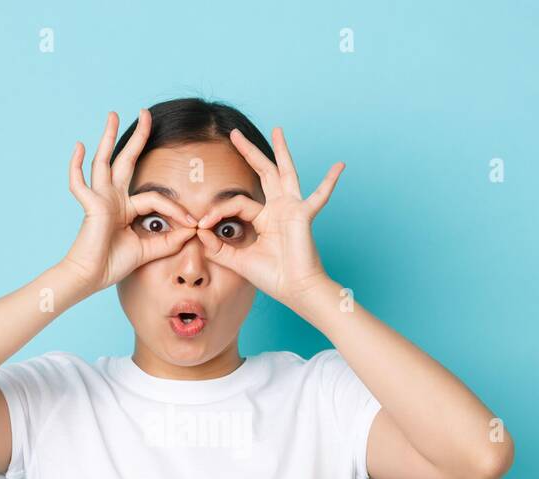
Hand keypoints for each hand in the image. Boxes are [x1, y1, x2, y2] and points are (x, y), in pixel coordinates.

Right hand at [61, 109, 198, 294]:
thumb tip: (192, 229)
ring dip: (109, 138)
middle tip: (146, 114)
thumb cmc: (113, 264)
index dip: (176, 209)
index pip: (155, 198)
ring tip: (114, 115)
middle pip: (126, 161)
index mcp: (125, 208)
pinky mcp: (90, 205)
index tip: (194, 223)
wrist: (91, 277)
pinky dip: (76, 164)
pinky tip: (80, 145)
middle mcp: (112, 198)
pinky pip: (79, 182)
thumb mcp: (149, 251)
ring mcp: (99, 198)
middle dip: (137, 138)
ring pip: (104, 162)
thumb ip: (170, 240)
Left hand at [194, 126, 342, 308]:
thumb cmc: (272, 277)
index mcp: (265, 219)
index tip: (201, 225)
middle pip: (262, 173)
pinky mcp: (303, 214)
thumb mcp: (238, 261)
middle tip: (234, 134)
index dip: (217, 211)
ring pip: (284, 172)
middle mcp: (279, 209)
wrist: (294, 290)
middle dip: (248, 152)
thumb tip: (199, 231)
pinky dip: (330, 181)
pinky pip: (320, 196)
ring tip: (277, 129)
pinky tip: (340, 165)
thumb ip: (217, 247)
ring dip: (281, 150)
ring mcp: (292, 209)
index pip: (237, 203)